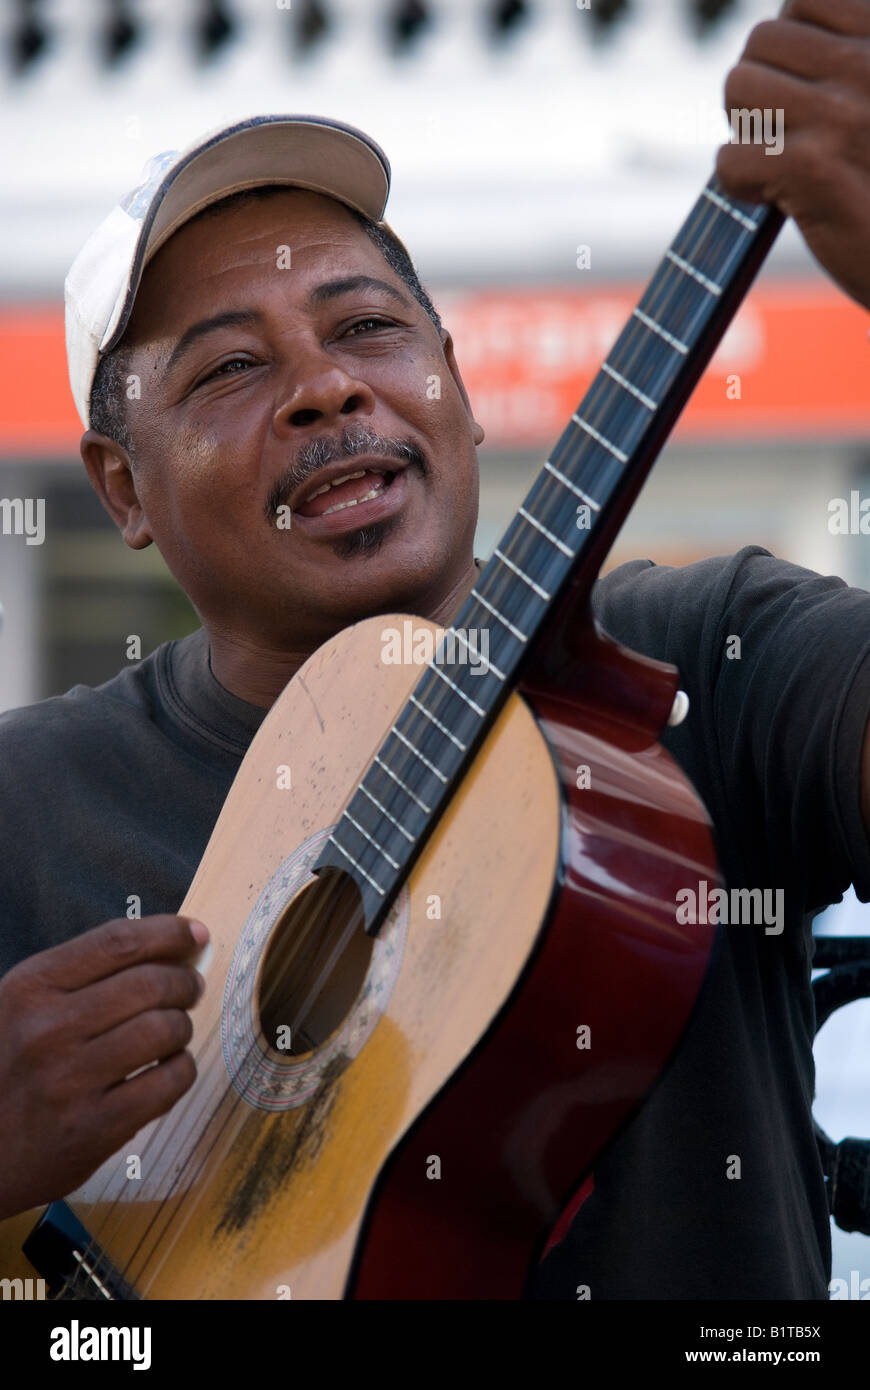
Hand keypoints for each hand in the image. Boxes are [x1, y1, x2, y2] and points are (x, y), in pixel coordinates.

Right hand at [0, 914, 207, 1219]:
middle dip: (184, 982)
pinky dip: (181, 1069)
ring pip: (165, 1030)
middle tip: (188, 989)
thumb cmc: (11, 1067)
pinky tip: (167, 1070)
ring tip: (172, 1032)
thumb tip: (174, 948)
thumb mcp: (26, 1006)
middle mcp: (47, 1030)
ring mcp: (70, 1081)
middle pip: (150, 983)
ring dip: (182, 1027)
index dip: (170, 933)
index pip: (118, 942)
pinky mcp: (94, 1128)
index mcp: (30, 988)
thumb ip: (88, 974)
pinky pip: (169, 1082)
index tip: (196, 934)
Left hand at [716, 0, 869, 312]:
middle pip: (761, 42)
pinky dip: (741, 184)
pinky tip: (774, 199)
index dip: (787, 50)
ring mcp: (843, 114)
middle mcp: (869, 65)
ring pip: (738, 87)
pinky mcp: (814, 169)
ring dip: (747, 130)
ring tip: (781, 160)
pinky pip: (732, 157)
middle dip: (759, 89)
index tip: (803, 90)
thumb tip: (785, 32)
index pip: (803, 2)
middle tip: (785, 133)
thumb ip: (850, 64)